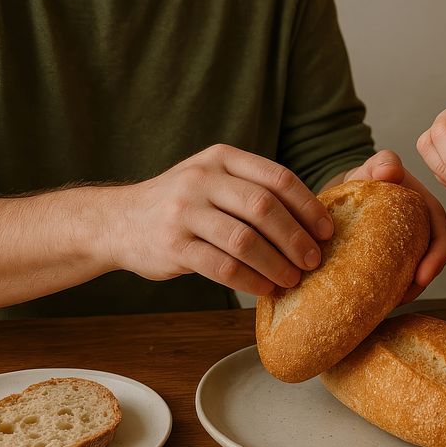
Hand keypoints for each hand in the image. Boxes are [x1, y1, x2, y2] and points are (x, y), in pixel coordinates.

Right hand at [105, 144, 333, 295]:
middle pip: (264, 208)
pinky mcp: (172, 245)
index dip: (308, 207)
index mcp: (222, 158)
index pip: (277, 178)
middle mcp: (202, 178)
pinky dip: (250, 281)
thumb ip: (253, 189)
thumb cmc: (184, 205)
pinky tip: (265, 289)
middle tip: (314, 260)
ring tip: (293, 278)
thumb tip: (311, 222)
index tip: (327, 231)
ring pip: (244, 240)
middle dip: (295, 238)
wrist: (119, 220)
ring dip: (276, 263)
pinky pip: (221, 267)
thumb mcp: (214, 179)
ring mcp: (184, 211)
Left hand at [338, 150, 445, 301]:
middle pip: (431, 266)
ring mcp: (412, 249)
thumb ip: (383, 163)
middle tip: (398, 299)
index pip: (442, 239)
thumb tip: (389, 171)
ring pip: (414, 278)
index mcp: (429, 212)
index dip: (436, 260)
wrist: (352, 190)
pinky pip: (397, 280)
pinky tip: (373, 300)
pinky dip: (388, 291)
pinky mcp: (396, 261)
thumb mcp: (376, 166)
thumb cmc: (370, 176)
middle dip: (418, 286)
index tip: (421, 277)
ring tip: (383, 304)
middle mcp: (425, 234)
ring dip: (403, 292)